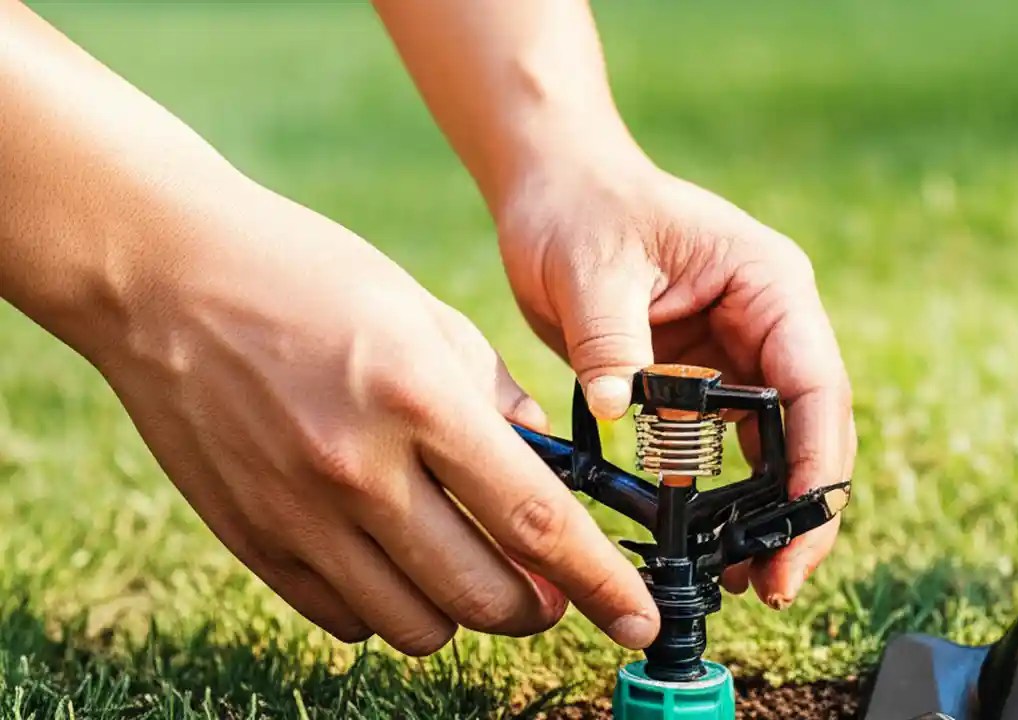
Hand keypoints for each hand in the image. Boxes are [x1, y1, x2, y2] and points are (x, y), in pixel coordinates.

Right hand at [86, 182, 660, 652]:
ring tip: (469, 565)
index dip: (601, 584)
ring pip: (418, 627)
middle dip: (540, 607)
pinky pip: (347, 619)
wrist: (166, 277)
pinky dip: (390, 608)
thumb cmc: (309, 280)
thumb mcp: (428, 317)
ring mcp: (299, 514)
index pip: (537, 521)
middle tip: (551, 587)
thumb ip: (499, 405)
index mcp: (420, 400)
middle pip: (484, 595)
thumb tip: (555, 477)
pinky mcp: (252, 539)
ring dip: (465, 612)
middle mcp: (360, 470)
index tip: (637, 620)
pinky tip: (396, 559)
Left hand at [496, 157, 855, 607]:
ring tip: (744, 578)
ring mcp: (741, 348)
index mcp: (767, 284)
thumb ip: (612, 342)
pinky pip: (727, 442)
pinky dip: (722, 491)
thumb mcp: (592, 270)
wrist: (554, 189)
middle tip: (775, 584)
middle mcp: (770, 320)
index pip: (813, 385)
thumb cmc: (580, 209)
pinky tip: (708, 536)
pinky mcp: (704, 374)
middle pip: (810, 428)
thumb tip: (619, 413)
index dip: (814, 466)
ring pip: (776, 445)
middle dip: (800, 508)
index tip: (797, 536)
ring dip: (765, 511)